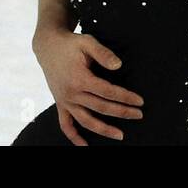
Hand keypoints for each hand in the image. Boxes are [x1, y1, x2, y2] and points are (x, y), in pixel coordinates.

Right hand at [33, 27, 143, 143]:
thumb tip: (119, 66)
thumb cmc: (70, 44)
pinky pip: (65, 125)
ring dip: (103, 130)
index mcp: (80, 79)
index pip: (108, 92)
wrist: (47, 46)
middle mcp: (72, 93)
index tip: (139, 101)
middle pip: (101, 108)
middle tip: (139, 115)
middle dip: (122, 113)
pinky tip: (84, 145)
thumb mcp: (87, 42)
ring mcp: (65, 101)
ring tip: (120, 135)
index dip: (125, 97)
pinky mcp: (60, 104)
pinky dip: (74, 137)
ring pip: (86, 121)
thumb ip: (103, 53)